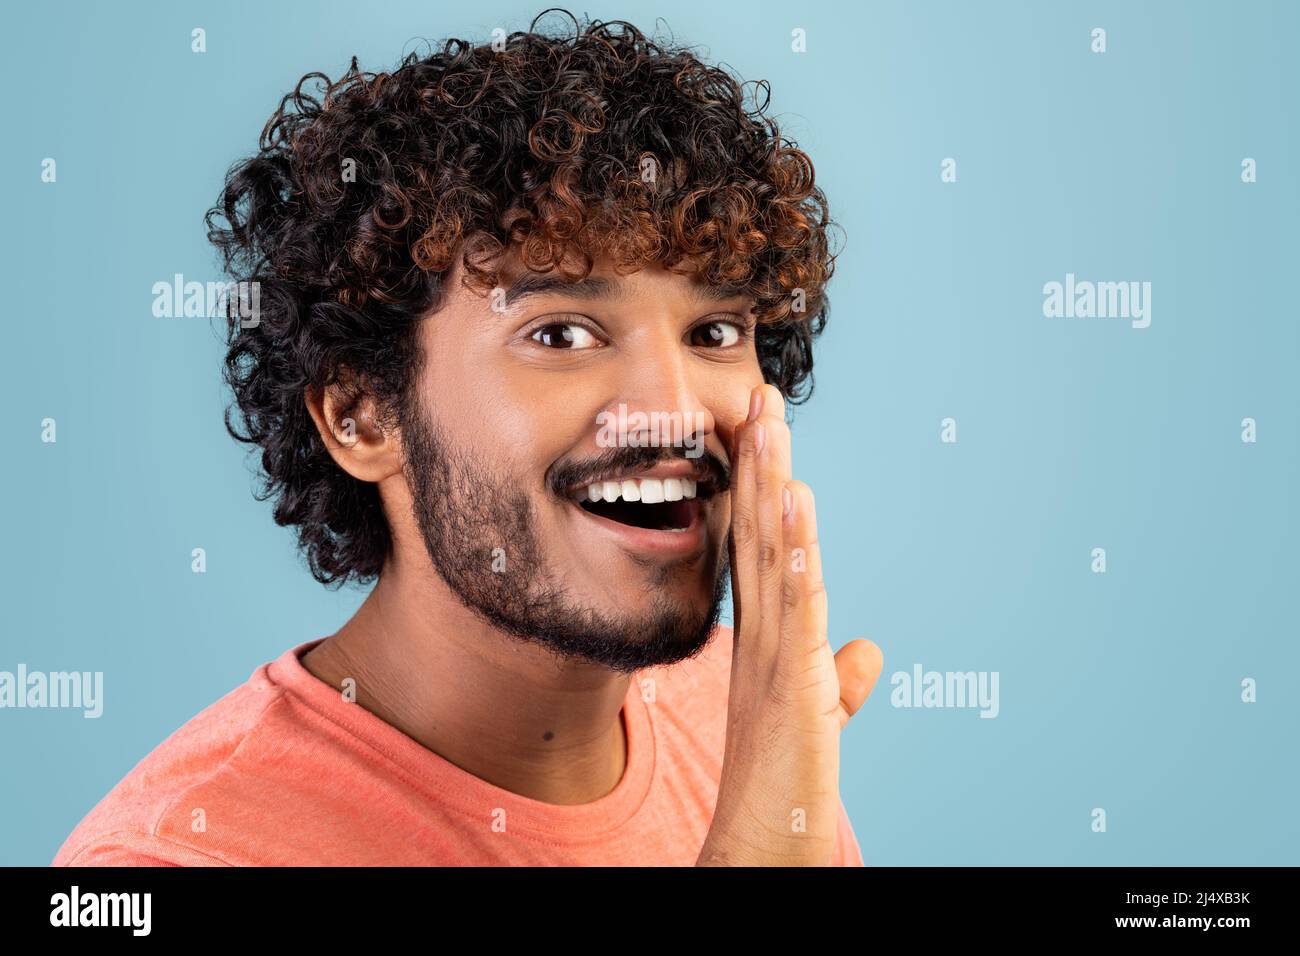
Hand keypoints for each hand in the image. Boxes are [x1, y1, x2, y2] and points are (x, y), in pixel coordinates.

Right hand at [697, 383, 883, 865]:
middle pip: (754, 530)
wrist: (762, 841)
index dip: (756, 487)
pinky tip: (794, 495)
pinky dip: (792, 545)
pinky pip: (793, 600)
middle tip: (759, 396)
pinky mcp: (794, 677)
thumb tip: (870, 650)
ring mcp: (772, 650)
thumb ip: (841, 677)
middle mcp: (759, 633)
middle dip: (757, 461)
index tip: (760, 432)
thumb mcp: (820, 716)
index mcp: (763, 636)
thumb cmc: (784, 779)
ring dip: (768, 479)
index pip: (756, 545)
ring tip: (769, 417)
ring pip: (767, 549)